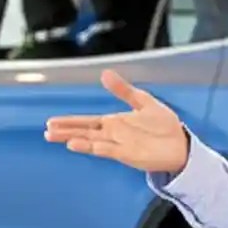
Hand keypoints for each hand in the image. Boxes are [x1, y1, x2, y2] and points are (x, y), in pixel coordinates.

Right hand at [44, 69, 188, 173]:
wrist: (180, 144)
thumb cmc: (163, 125)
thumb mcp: (143, 101)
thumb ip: (123, 90)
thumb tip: (105, 73)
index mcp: (115, 121)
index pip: (87, 121)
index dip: (70, 121)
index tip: (52, 121)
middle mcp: (112, 134)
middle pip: (84, 131)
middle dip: (65, 130)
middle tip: (47, 131)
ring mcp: (118, 144)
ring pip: (90, 141)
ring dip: (74, 139)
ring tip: (56, 137)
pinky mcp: (126, 154)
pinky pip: (105, 149)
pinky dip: (91, 146)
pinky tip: (77, 144)